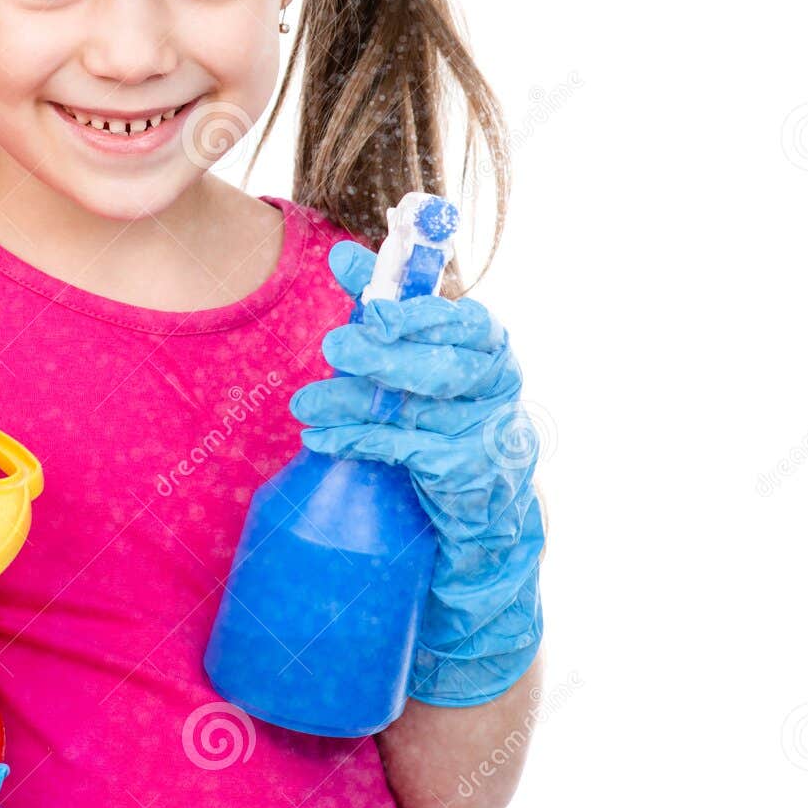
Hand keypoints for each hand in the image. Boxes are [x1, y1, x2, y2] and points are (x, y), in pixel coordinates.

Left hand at [287, 240, 544, 706]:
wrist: (472, 550)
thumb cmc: (434, 443)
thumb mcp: (408, 377)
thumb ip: (383, 322)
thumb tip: (343, 257)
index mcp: (488, 356)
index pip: (465, 317)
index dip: (417, 302)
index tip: (365, 292)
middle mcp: (499, 394)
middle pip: (451, 361)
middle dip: (388, 351)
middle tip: (333, 348)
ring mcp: (493, 441)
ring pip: (428, 408)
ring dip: (361, 402)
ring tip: (307, 405)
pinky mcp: (473, 487)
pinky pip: (417, 456)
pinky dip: (365, 444)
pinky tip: (322, 441)